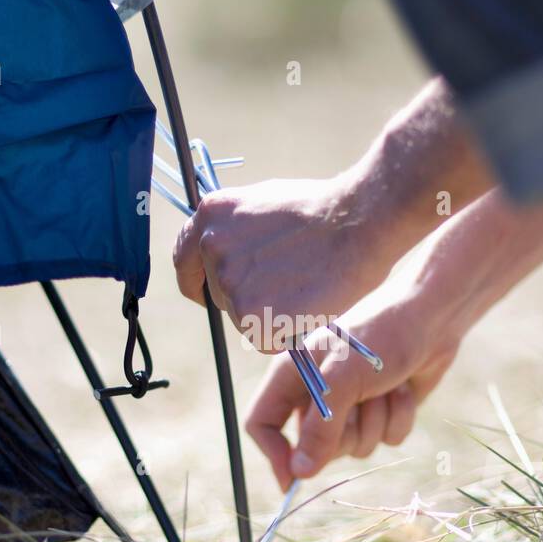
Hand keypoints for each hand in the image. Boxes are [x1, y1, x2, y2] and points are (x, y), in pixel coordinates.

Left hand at [173, 174, 383, 348]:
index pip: (185, 261)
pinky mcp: (249, 314)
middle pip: (219, 294)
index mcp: (211, 216)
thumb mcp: (264, 202)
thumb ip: (238, 229)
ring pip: (243, 319)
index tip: (207, 293)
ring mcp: (228, 282)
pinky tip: (306, 305)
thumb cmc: (324, 210)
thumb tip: (234, 255)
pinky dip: (284, 333)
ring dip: (270, 315)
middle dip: (248, 298)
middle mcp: (212, 247)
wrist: (357, 221)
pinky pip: (263, 339)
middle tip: (288, 285)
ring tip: (303, 287)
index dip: (197, 281)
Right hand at [245, 191, 542, 486]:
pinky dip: (399, 417)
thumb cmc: (380, 334)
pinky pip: (386, 439)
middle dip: (345, 431)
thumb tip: (300, 473)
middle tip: (361, 402)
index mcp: (292, 376)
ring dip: (377, 421)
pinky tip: (404, 388)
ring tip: (387, 386)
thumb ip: (320, 428)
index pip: (262, 424)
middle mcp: (317, 393)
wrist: (433, 315)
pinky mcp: (383, 410)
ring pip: (356, 446)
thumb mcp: (344, 379)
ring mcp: (351, 404)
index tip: (293, 481)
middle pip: (315, 447)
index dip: (273, 454)